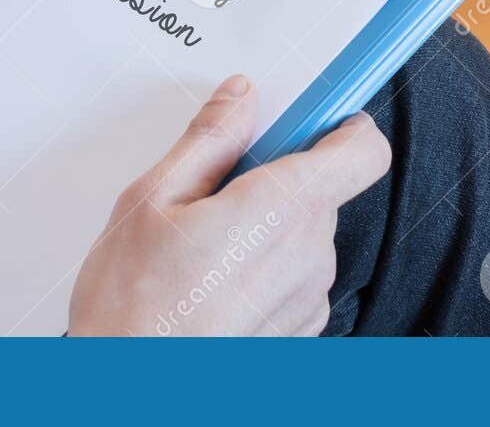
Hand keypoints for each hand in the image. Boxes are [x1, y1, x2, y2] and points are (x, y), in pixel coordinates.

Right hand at [68, 74, 390, 335]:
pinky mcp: (298, 331)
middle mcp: (311, 254)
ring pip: (307, 234)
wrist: (125, 391)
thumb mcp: (153, 199)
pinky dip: (265, 268)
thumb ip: (210, 140)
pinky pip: (296, 277)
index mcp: (285, 208)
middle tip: (218, 189)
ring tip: (205, 245)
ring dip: (269, 227)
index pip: (364, 150)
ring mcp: (309, 299)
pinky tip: (213, 282)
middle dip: (280, 178)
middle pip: (324, 188)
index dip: (343, 126)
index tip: (311, 116)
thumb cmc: (132, 307)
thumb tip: (241, 97)